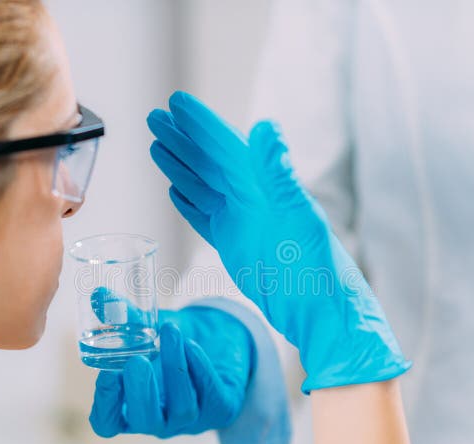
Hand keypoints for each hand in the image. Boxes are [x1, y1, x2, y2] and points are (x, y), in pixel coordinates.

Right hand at [89, 294, 252, 438]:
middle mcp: (158, 421)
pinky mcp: (220, 410)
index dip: (105, 405)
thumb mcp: (144, 329)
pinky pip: (210, 396)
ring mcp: (189, 420)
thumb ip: (121, 316)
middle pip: (145, 420)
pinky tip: (191, 343)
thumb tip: (98, 296)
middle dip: (141, 392)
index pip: (108, 423)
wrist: (215, 344)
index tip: (107, 374)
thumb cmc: (167, 344)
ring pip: (182, 407)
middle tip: (138, 361)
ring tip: (170, 331)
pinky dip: (200, 368)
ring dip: (175, 368)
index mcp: (129, 408)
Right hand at [147, 92, 410, 391]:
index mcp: (265, 185)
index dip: (202, 124)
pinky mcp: (234, 244)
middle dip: (183, 138)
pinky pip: (205, 216)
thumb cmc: (317, 266)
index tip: (176, 102)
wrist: (318, 311)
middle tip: (155, 116)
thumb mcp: (299, 217)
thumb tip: (267, 128)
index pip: (226, 146)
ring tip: (157, 144)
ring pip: (204, 185)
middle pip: (210, 161)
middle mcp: (252, 197)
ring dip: (181, 165)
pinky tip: (175, 191)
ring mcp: (241, 220)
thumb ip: (279, 174)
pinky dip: (189, 202)